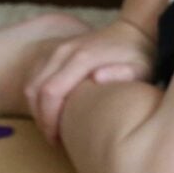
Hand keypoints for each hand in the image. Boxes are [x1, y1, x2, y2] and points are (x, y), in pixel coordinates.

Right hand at [24, 18, 155, 142]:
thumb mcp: (142, 68)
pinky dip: (37, 97)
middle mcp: (64, 51)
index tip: (58, 139)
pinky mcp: (55, 51)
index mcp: (81, 58)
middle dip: (40, 118)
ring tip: (54, 129)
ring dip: (36, 108)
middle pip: (35, 90)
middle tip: (55, 139)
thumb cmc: (141, 57)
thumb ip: (124, 73)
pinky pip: (35, 77)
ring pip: (31, 83)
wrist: (135, 32)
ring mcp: (57, 49)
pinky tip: (53, 112)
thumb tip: (97, 78)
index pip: (51, 92)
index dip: (49, 119)